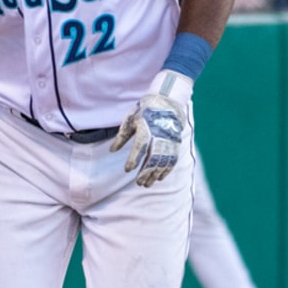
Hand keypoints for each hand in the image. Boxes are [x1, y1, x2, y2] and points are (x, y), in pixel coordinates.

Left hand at [110, 69, 191, 187]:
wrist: (168, 103)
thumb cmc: (145, 112)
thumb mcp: (131, 120)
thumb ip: (122, 136)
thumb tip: (112, 150)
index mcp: (146, 129)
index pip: (140, 147)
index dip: (133, 159)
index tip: (127, 170)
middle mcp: (159, 136)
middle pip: (152, 158)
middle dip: (145, 172)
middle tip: (138, 183)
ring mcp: (169, 141)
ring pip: (162, 162)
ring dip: (155, 174)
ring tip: (147, 184)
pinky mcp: (175, 144)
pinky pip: (172, 160)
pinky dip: (166, 170)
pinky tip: (160, 178)